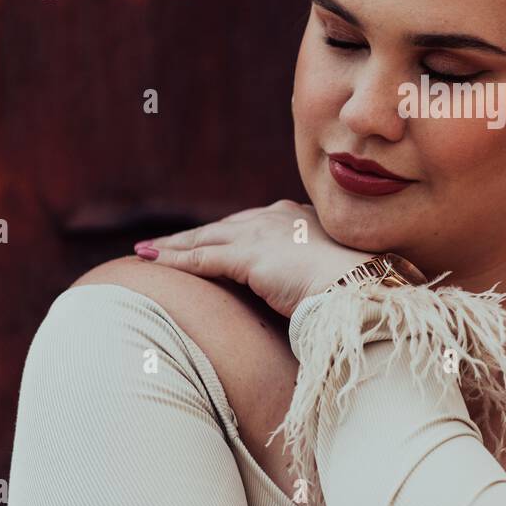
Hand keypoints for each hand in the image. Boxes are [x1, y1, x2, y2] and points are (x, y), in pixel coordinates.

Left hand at [133, 200, 375, 316]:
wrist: (359, 287)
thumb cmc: (354, 285)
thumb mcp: (333, 270)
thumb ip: (315, 269)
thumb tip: (311, 287)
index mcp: (297, 217)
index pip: (250, 224)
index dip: (225, 233)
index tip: (208, 239)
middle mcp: (275, 218)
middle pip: (222, 226)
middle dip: (191, 236)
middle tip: (163, 244)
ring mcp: (260, 235)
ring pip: (205, 239)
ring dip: (172, 247)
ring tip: (146, 253)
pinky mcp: (248, 256)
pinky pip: (201, 259)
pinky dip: (173, 260)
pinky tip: (150, 262)